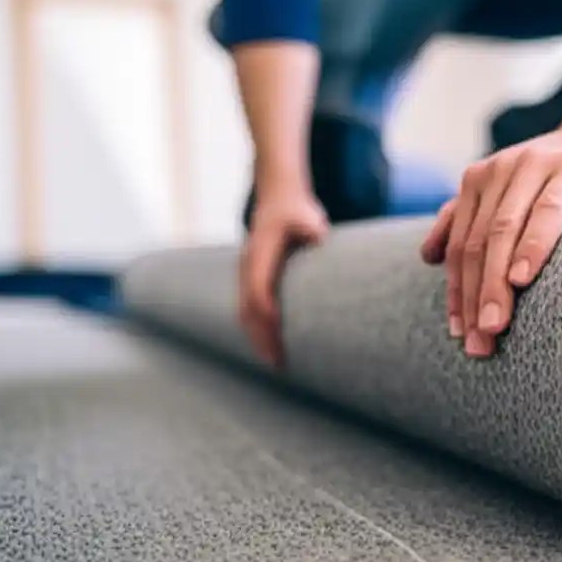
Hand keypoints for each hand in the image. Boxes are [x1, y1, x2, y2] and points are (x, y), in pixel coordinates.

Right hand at [239, 178, 328, 367]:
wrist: (278, 199)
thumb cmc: (296, 209)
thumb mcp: (307, 215)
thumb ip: (311, 227)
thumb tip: (318, 237)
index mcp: (259, 254)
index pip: (259, 290)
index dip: (267, 313)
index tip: (280, 333)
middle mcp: (247, 267)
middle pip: (247, 309)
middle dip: (260, 337)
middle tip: (278, 363)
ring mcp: (246, 274)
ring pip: (243, 313)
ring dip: (256, 339)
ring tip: (275, 362)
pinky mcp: (251, 279)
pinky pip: (248, 309)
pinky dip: (256, 330)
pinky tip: (270, 346)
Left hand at [419, 126, 561, 357]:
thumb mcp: (515, 194)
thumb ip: (472, 217)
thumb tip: (428, 256)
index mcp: (480, 180)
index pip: (460, 245)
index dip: (456, 292)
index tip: (460, 334)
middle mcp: (501, 169)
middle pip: (477, 244)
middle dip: (473, 298)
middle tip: (478, 344)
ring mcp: (536, 164)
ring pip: (504, 232)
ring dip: (495, 283)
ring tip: (493, 325)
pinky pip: (549, 211)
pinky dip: (532, 245)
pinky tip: (522, 278)